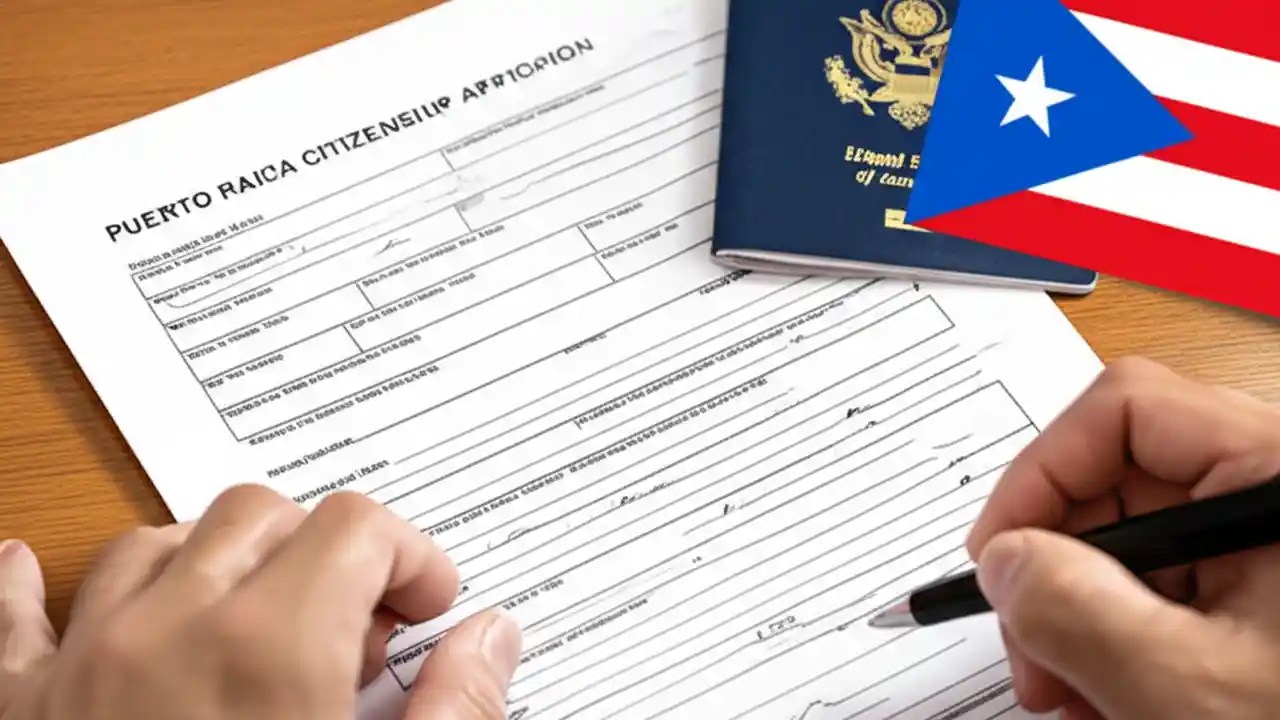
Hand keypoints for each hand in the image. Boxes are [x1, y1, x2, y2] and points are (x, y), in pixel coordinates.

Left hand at [0, 486, 521, 719]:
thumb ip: (457, 713)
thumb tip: (491, 641)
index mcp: (271, 652)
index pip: (357, 526)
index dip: (413, 557)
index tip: (425, 606)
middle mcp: (168, 637)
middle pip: (261, 515)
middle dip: (326, 553)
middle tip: (356, 632)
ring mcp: (82, 671)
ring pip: (152, 544)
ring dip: (213, 562)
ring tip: (252, 619)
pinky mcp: (20, 718)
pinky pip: (9, 621)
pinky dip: (26, 589)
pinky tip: (30, 570)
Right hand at [966, 357, 1279, 719]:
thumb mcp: (1190, 689)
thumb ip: (1078, 612)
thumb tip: (1006, 561)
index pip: (1128, 410)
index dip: (1041, 475)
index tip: (999, 553)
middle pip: (1124, 479)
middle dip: (1056, 567)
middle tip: (1030, 649)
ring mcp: (1276, 546)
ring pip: (1140, 542)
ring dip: (1083, 615)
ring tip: (1070, 692)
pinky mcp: (1273, 590)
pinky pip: (1174, 587)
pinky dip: (1126, 637)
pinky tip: (1115, 695)